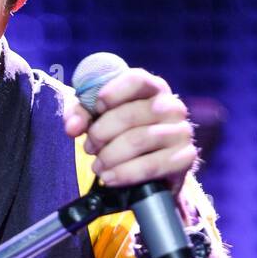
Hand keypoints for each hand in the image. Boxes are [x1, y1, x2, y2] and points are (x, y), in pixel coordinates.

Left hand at [63, 66, 198, 202]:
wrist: (152, 171)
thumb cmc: (122, 135)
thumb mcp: (99, 119)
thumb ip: (81, 115)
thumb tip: (71, 127)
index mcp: (153, 88)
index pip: (137, 79)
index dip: (113, 93)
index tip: (97, 107)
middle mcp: (172, 106)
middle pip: (131, 114)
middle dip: (101, 133)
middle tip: (89, 147)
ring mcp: (181, 132)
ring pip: (138, 140)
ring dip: (110, 156)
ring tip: (97, 166)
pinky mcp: (185, 158)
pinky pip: (151, 166)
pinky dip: (125, 174)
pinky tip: (110, 178)